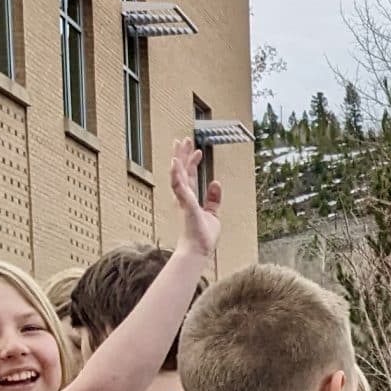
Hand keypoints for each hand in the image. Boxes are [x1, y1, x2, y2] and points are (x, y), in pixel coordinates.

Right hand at [168, 136, 223, 259]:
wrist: (198, 251)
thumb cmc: (202, 236)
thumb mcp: (213, 213)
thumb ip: (214, 198)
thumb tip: (216, 182)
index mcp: (190, 199)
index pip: (190, 176)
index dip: (192, 162)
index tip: (197, 151)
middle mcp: (184, 197)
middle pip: (181, 171)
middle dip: (181, 155)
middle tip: (182, 139)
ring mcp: (183, 201)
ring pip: (178, 175)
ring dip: (178, 159)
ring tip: (178, 145)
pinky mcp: (186, 205)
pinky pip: (179, 187)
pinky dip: (176, 175)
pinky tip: (174, 163)